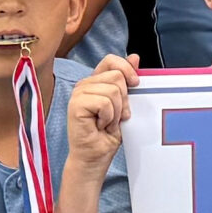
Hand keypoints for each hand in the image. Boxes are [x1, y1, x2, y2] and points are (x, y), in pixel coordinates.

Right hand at [66, 54, 140, 168]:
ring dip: (117, 111)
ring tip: (108, 122)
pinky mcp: (75, 105)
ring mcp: (78, 94)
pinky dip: (109, 117)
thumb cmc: (109, 133)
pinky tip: (101, 125)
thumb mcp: (125, 103)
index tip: (136, 84)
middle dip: (124, 99)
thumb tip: (134, 57)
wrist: (97, 155)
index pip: (111, 60)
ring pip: (112, 90)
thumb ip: (127, 80)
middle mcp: (85, 85)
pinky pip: (104, 103)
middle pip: (117, 76)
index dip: (126, 69)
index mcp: (96, 82)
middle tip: (116, 116)